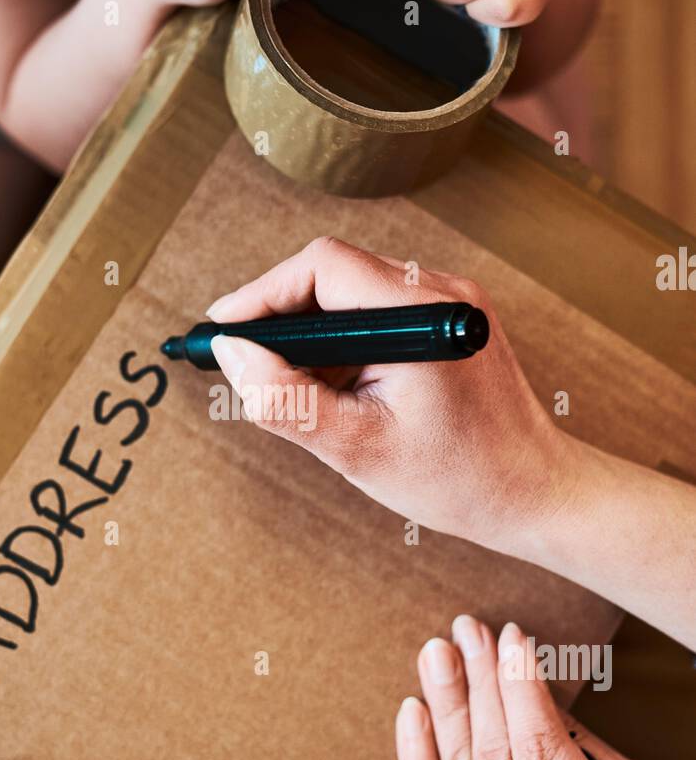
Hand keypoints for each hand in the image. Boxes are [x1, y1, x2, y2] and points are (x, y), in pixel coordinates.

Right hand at [206, 237, 571, 553]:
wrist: (536, 493)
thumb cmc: (458, 480)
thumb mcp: (356, 448)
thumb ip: (286, 398)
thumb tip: (231, 353)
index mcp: (421, 313)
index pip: (321, 266)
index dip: (261, 293)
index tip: (222, 330)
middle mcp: (442, 290)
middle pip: (335, 272)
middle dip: (283, 317)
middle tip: (249, 365)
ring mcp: (453, 301)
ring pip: (354, 291)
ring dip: (315, 333)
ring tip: (301, 390)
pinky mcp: (454, 320)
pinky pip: (381, 310)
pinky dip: (347, 342)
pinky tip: (342, 389)